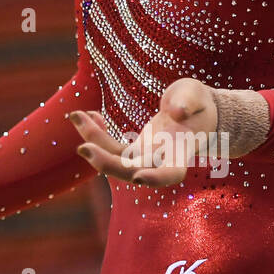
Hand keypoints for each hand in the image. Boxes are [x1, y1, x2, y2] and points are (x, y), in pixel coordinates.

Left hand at [70, 78, 219, 188]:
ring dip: (94, 141)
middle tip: (82, 148)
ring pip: (116, 159)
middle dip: (106, 163)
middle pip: (132, 171)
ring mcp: (146, 156)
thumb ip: (188, 102)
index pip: (172, 173)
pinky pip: (112, 146)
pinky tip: (87, 114)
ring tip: (75, 115)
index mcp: (181, 151)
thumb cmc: (198, 102)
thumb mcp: (196, 95)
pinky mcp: (134, 149)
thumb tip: (176, 112)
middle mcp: (161, 160)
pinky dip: (98, 132)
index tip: (138, 177)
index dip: (156, 178)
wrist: (195, 111)